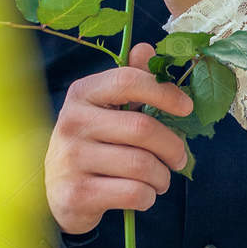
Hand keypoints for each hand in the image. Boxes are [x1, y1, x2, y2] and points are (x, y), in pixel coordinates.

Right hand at [45, 62, 192, 234]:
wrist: (59, 194)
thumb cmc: (94, 145)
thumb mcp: (107, 110)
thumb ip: (131, 80)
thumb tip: (147, 50)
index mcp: (82, 94)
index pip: (127, 81)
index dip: (164, 92)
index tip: (187, 107)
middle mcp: (72, 122)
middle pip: (142, 128)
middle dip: (172, 146)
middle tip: (179, 158)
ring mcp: (71, 159)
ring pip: (141, 165)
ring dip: (162, 176)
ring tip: (160, 179)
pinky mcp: (76, 193)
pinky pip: (133, 193)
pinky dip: (148, 197)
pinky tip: (142, 194)